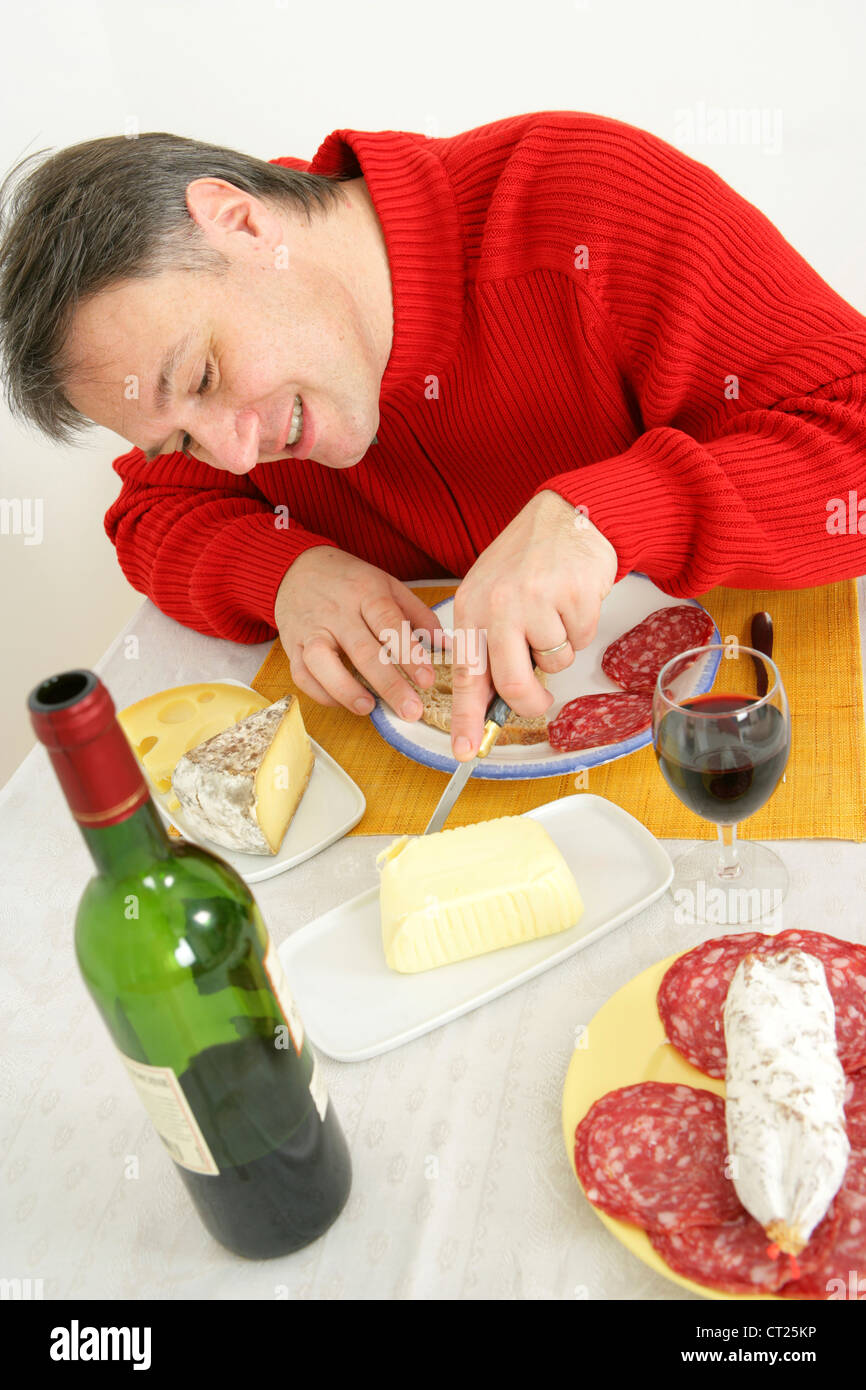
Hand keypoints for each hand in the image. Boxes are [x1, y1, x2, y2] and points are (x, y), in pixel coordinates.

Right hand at [275, 546, 444, 718]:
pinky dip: (321, 693)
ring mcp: (311, 629)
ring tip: (369, 708)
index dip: (409, 653)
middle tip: (411, 709)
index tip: (428, 679)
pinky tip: (344, 703)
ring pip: (322, 663)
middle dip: (389, 684)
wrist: (296, 568)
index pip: (389, 623)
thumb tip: (446, 645)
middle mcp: (337, 611)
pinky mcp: (291, 645)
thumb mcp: (387, 584)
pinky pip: (302, 675)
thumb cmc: (348, 581)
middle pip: (362, 650)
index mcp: (365, 592)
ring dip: (346, 689)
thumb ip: (418, 614)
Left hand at [449, 491, 617, 758]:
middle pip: (512, 683)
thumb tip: (491, 702)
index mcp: (471, 607)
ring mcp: (538, 601)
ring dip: (560, 648)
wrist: (566, 516)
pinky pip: (581, 640)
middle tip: (540, 700)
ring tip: (554, 612)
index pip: (465, 674)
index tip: (465, 751)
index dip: (466, 719)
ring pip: (554, 662)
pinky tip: (572, 599)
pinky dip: (581, 628)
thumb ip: (488, 643)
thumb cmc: (527, 561)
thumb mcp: (491, 595)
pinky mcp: (574, 598)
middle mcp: (499, 605)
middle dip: (531, 702)